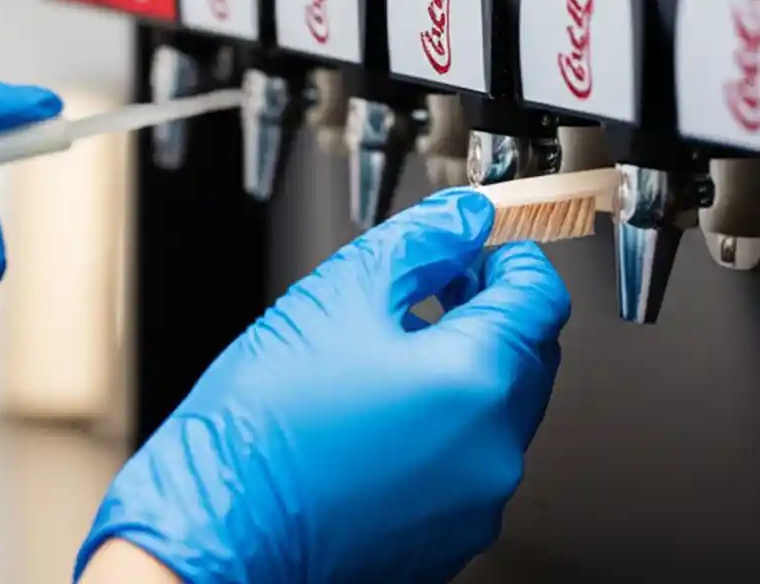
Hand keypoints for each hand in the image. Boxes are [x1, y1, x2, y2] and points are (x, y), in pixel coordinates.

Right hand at [77, 189, 569, 583]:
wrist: (218, 532)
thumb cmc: (263, 428)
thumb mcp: (338, 295)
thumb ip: (420, 242)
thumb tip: (465, 220)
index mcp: (477, 380)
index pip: (540, 298)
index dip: (513, 259)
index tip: (484, 248)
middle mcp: (493, 449)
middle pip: (528, 356)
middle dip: (489, 312)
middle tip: (436, 289)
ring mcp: (475, 503)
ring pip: (496, 414)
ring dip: (463, 372)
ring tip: (391, 356)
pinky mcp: (447, 538)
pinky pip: (466, 466)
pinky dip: (441, 430)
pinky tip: (380, 417)